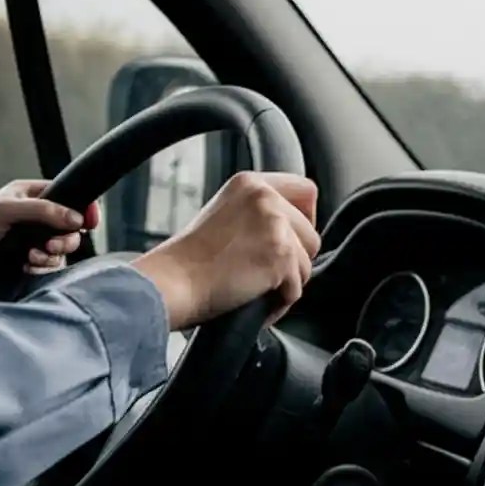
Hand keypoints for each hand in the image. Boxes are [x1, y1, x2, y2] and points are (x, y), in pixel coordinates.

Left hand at [0, 180, 98, 293]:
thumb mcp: (6, 210)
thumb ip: (43, 211)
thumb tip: (77, 219)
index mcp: (30, 195)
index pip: (68, 195)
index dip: (83, 207)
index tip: (89, 222)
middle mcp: (35, 217)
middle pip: (71, 226)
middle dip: (66, 239)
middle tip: (52, 245)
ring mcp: (32, 239)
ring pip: (63, 249)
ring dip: (51, 255)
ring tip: (32, 256)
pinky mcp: (28, 260)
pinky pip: (50, 265)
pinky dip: (42, 267)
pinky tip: (25, 265)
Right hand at [132, 171, 319, 329]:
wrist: (172, 282)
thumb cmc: (191, 261)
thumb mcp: (226, 214)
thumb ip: (259, 212)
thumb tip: (294, 230)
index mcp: (251, 183)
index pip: (306, 191)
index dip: (304, 220)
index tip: (289, 240)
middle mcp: (265, 197)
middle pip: (312, 233)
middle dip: (295, 259)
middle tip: (263, 271)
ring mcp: (275, 225)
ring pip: (307, 263)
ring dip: (286, 283)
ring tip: (253, 287)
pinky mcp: (281, 255)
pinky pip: (296, 289)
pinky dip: (278, 303)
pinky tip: (253, 300)